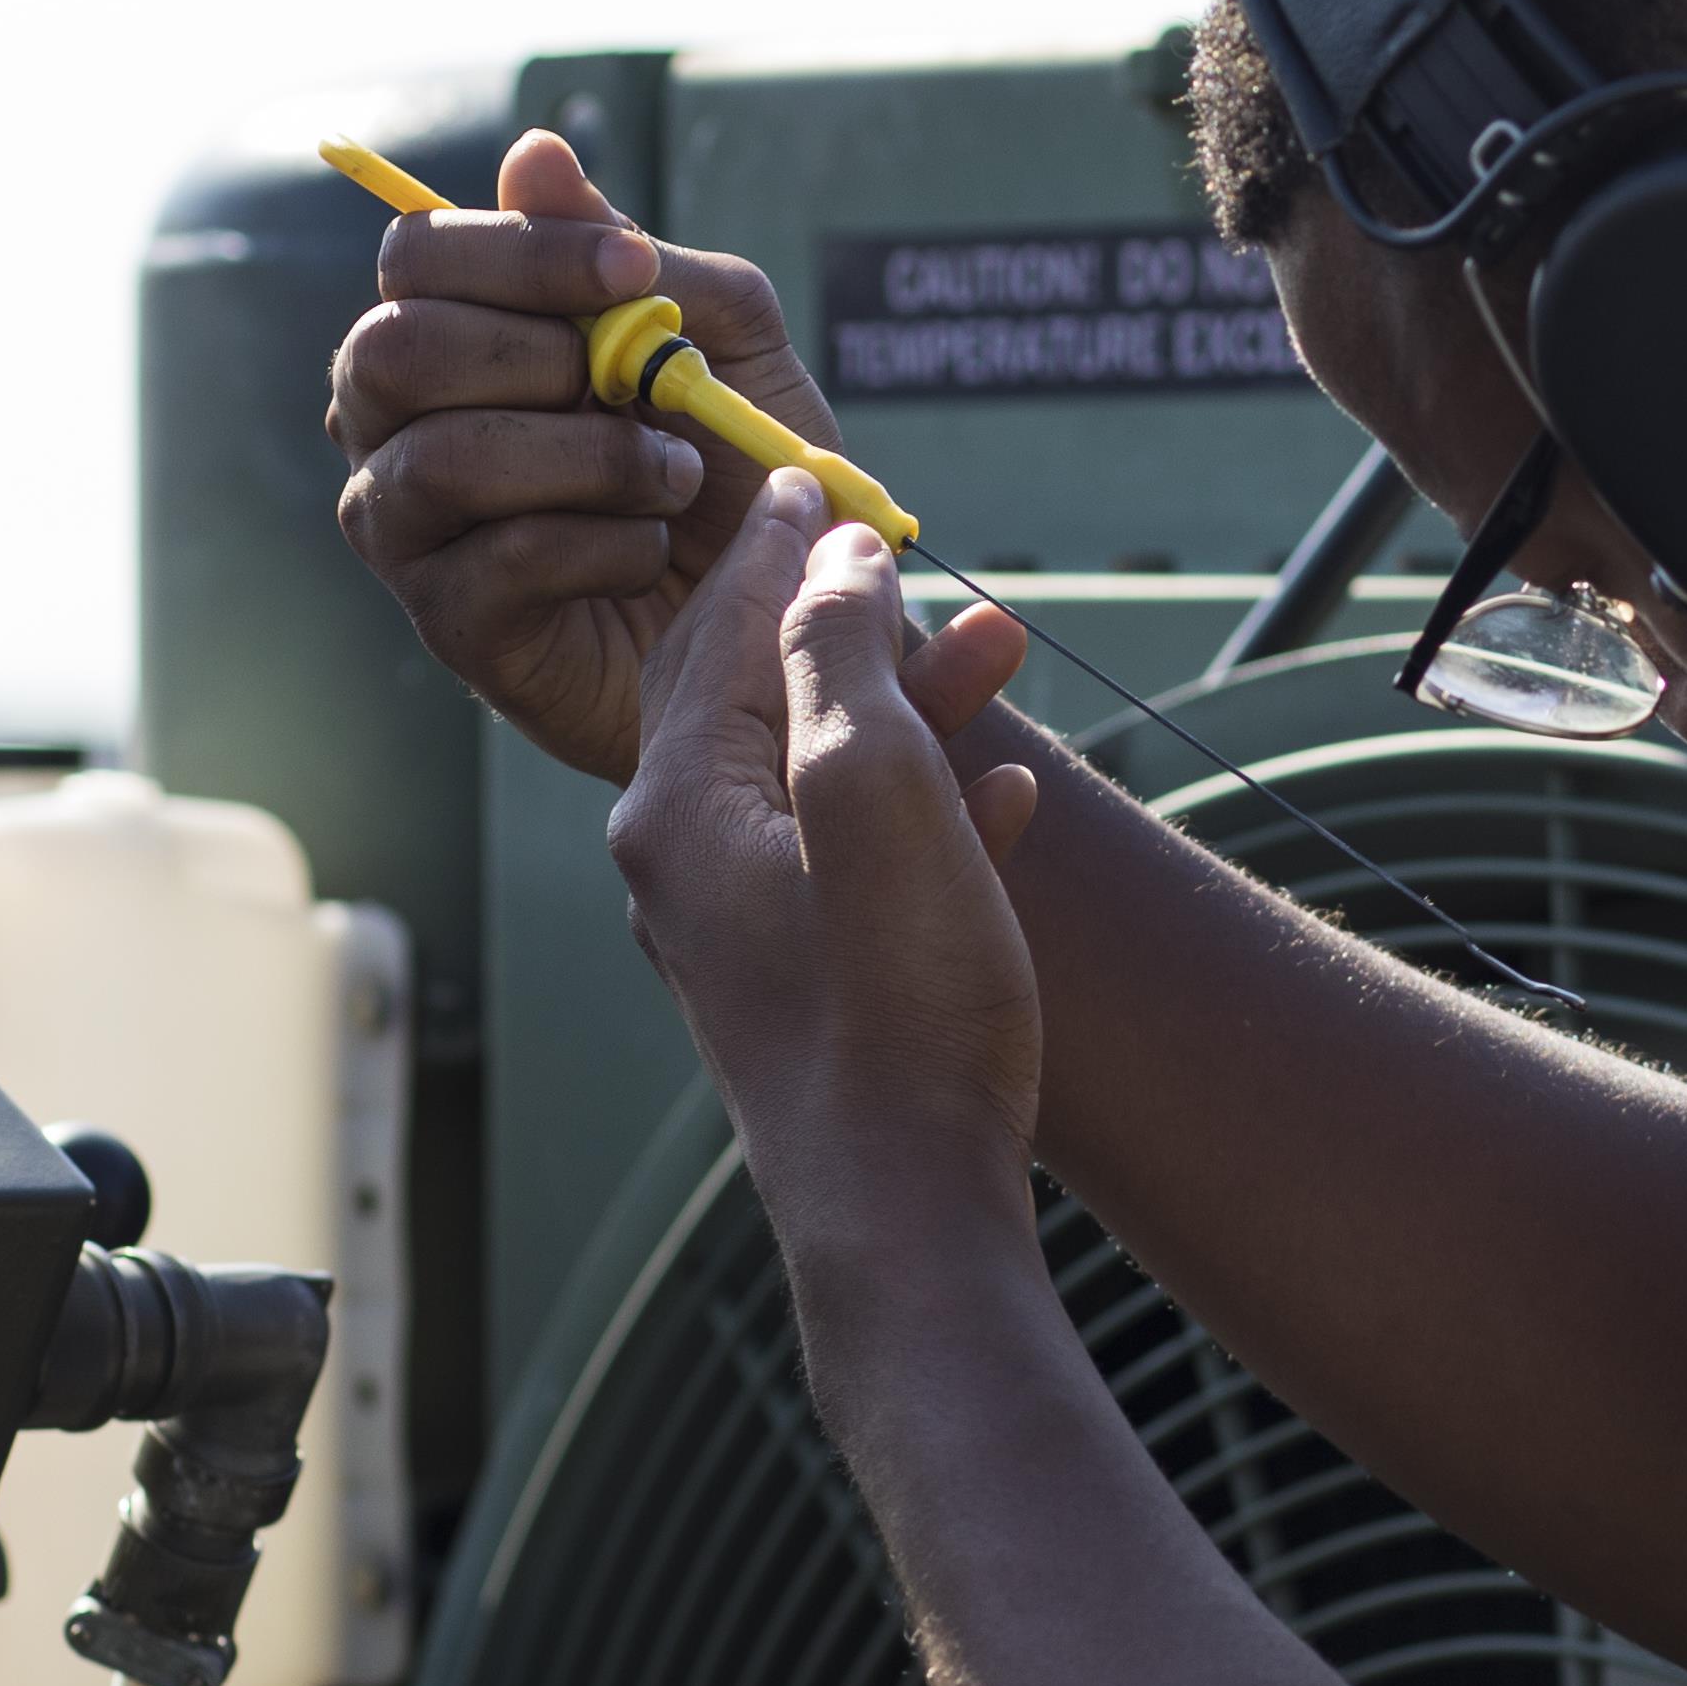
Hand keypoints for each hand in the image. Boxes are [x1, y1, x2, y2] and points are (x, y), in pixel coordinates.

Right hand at [327, 129, 850, 782]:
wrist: (774, 619)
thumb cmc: (735, 468)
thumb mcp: (719, 340)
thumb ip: (632, 256)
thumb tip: (536, 152)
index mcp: (452, 332)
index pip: (416, 255)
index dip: (519, 251)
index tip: (630, 271)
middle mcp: (398, 423)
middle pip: (390, 350)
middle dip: (532, 355)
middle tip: (636, 390)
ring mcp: (411, 528)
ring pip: (443, 459)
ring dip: (587, 459)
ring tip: (672, 480)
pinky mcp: (452, 622)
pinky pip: (501, 560)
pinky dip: (603, 545)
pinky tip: (650, 549)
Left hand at [612, 473, 1050, 1251]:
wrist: (907, 1215)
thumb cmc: (898, 1008)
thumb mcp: (876, 791)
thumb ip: (841, 655)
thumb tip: (830, 553)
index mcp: (679, 805)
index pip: (719, 629)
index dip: (776, 542)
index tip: (805, 470)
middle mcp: (685, 863)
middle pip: (749, 691)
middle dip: (839, 612)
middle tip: (894, 542)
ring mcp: (743, 932)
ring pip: (818, 770)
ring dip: (908, 702)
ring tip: (1004, 647)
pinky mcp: (807, 987)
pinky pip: (857, 858)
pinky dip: (926, 803)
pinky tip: (1006, 792)